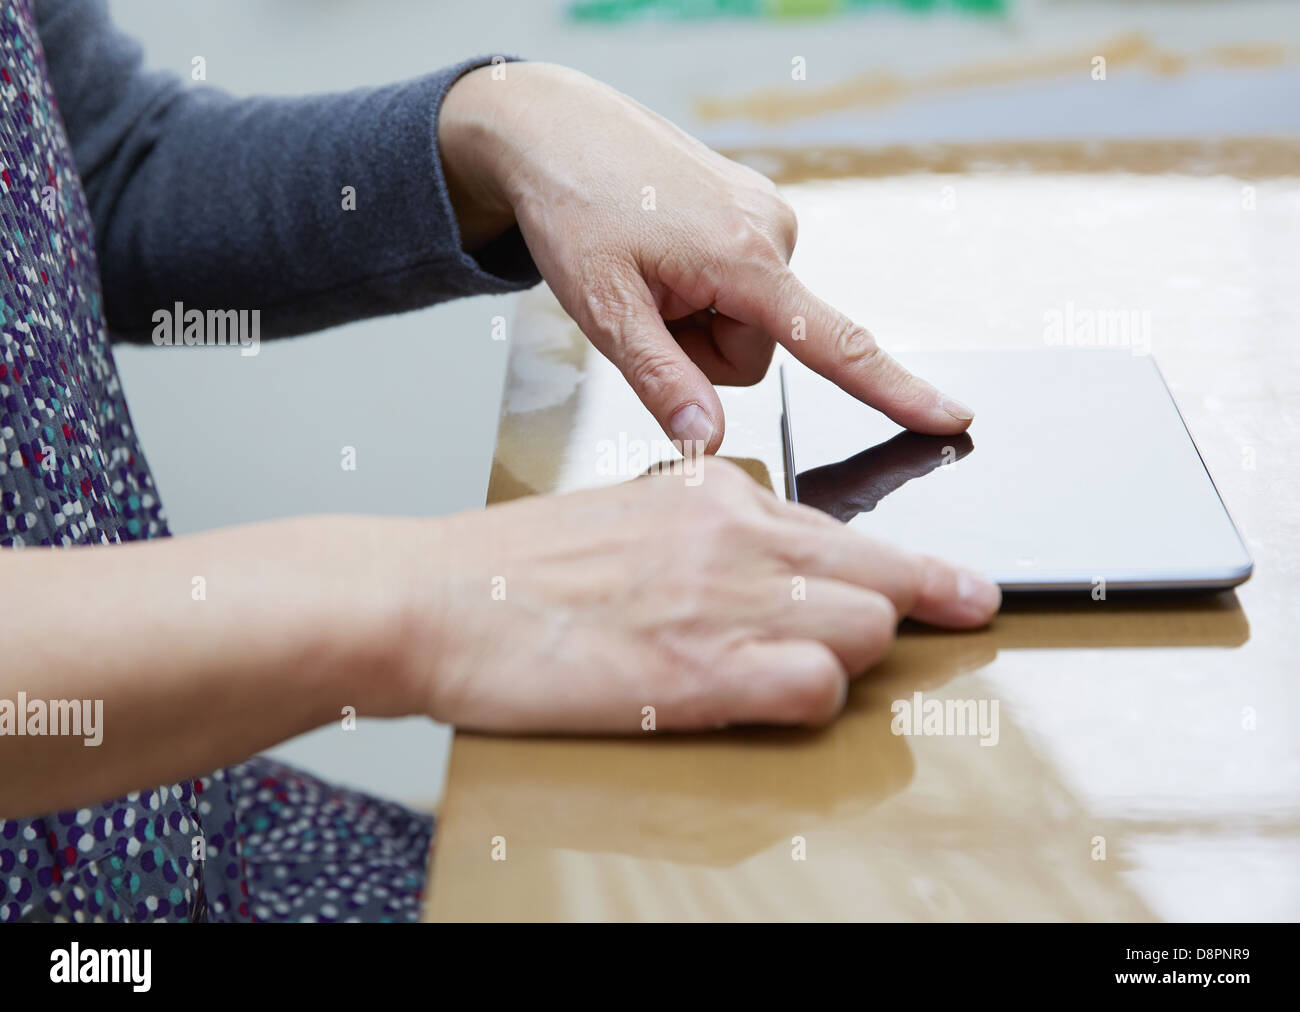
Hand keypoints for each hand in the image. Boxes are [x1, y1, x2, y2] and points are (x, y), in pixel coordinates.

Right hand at [404, 459, 999, 732]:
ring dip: (849, 659)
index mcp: (715, 495)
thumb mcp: (627, 516)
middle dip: (912, 606)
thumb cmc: (516, 567)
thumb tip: (758, 551)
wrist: (433, 597)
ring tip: (795, 670)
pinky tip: (776, 697)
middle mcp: (735, 538)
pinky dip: (811, 699)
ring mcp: (723, 603)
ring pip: (864, 630)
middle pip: (882, 578)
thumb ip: (703, 529)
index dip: (915, 569)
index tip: (960, 587)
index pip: (848, 531)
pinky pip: (814, 688)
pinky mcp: (699, 674)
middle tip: (961, 614)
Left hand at [439, 63, 974, 452]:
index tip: (952, 419)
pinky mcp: (754, 212)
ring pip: (748, 323)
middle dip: (699, 347)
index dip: (894, 390)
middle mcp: (773, 233)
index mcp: (745, 258)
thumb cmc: (573, 208)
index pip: (834, 345)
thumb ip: (662, 380)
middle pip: (757, 353)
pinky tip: (662, 254)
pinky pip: (741, 286)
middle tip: (643, 302)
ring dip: (697, 317)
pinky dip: (701, 287)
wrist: (557, 127)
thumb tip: (711, 440)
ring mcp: (767, 217)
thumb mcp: (603, 309)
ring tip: (648, 272)